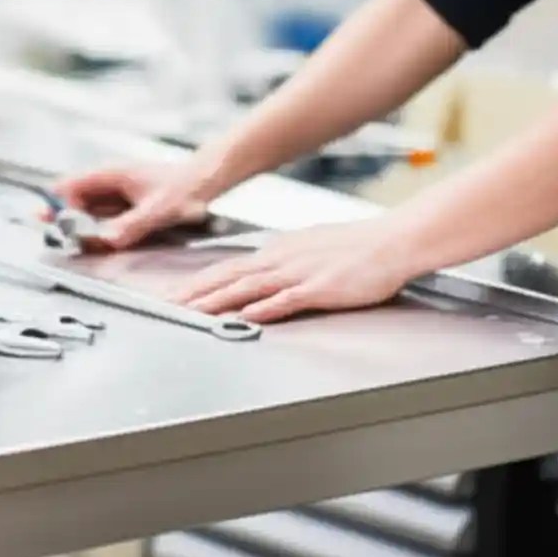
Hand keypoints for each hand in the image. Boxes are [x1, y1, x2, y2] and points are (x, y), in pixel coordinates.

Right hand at [51, 162, 219, 249]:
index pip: (71, 185)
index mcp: (111, 173)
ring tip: (75, 241)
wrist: (206, 179)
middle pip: (73, 198)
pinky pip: (102, 217)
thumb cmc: (185, 186)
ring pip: (86, 209)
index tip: (56, 222)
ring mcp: (115, 193)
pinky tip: (98, 240)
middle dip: (63, 216)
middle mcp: (108, 181)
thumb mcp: (159, 209)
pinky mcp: (124, 205)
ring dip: (79, 225)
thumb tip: (108, 239)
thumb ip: (133, 224)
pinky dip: (96, 228)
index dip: (58, 203)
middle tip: (54, 235)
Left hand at [170, 219, 422, 322]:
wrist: (392, 240)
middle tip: (165, 305)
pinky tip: (243, 316)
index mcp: (277, 251)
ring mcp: (298, 273)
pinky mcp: (319, 288)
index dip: (198, 282)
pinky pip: (285, 300)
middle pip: (227, 277)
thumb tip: (262, 275)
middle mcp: (280, 259)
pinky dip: (261, 308)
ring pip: (247, 288)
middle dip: (193, 293)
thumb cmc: (357, 247)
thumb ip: (284, 263)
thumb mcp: (310, 249)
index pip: (228, 268)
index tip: (174, 293)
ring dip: (215, 301)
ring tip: (189, 313)